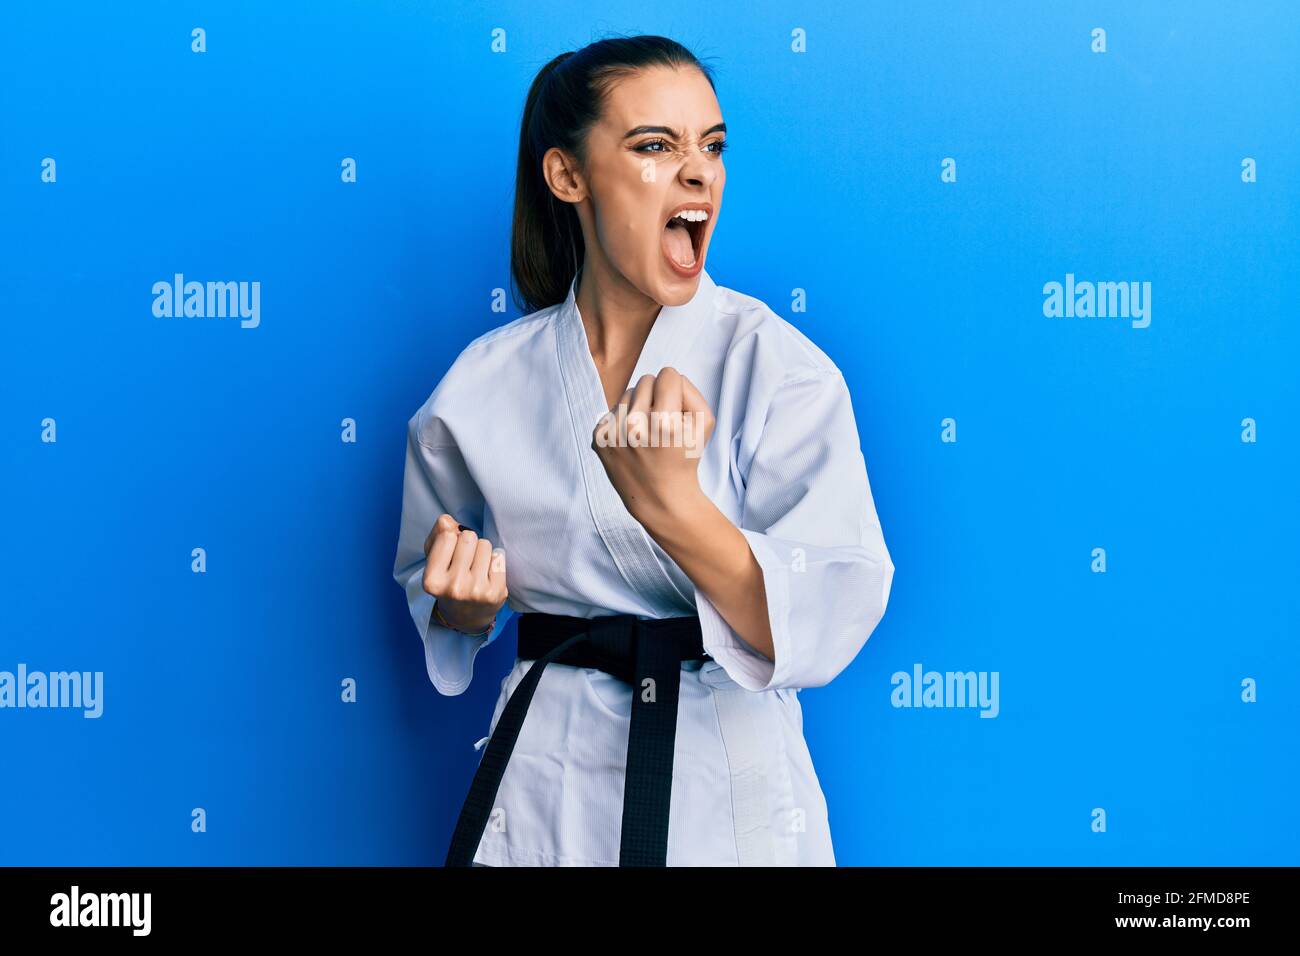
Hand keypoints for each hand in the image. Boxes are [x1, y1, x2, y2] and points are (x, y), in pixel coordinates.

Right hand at [422, 514, 507, 632]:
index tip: (450, 554)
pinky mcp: (496, 592)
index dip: (451, 539)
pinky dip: (495, 559)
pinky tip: (488, 574)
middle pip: (469, 538)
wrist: (466, 616)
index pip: (448, 536)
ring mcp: (476, 591)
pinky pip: (499, 555)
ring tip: (476, 568)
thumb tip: (448, 520)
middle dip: (468, 543)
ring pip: (485, 544)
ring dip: (482, 551)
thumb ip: (438, 534)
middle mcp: (453, 587)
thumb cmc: (449, 580)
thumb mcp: (434, 559)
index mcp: (431, 580)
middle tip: (465, 561)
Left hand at [590, 367, 714, 524]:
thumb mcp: (704, 424)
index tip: (676, 408)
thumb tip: (667, 376)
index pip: (668, 374)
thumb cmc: (684, 457)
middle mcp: (635, 426)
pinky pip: (613, 409)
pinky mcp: (598, 438)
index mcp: (664, 422)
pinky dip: (623, 421)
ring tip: (648, 433)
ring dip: (639, 406)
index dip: (675, 389)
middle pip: (646, 380)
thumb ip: (690, 390)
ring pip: (627, 393)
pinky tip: (632, 442)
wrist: (659, 498)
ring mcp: (613, 433)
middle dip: (657, 396)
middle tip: (662, 423)